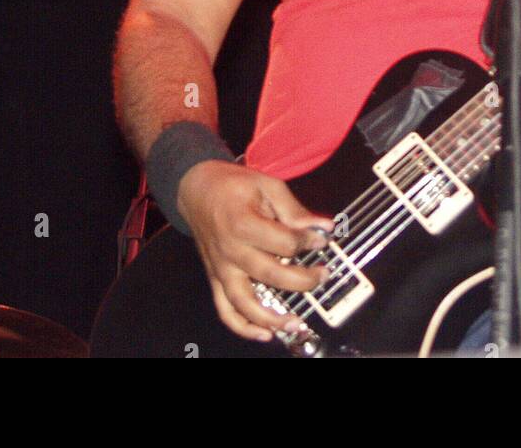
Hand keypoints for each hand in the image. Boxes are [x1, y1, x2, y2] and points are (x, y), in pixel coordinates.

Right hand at [176, 159, 335, 342]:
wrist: (196, 190)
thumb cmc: (233, 187)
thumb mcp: (267, 186)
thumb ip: (295, 210)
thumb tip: (324, 227)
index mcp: (243, 224)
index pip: (284, 243)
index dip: (309, 241)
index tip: (322, 239)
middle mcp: (230, 251)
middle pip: (270, 275)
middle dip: (302, 280)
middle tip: (322, 276)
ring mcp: (222, 269)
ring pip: (245, 303)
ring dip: (271, 318)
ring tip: (296, 323)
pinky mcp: (216, 279)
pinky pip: (226, 311)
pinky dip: (243, 327)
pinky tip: (265, 334)